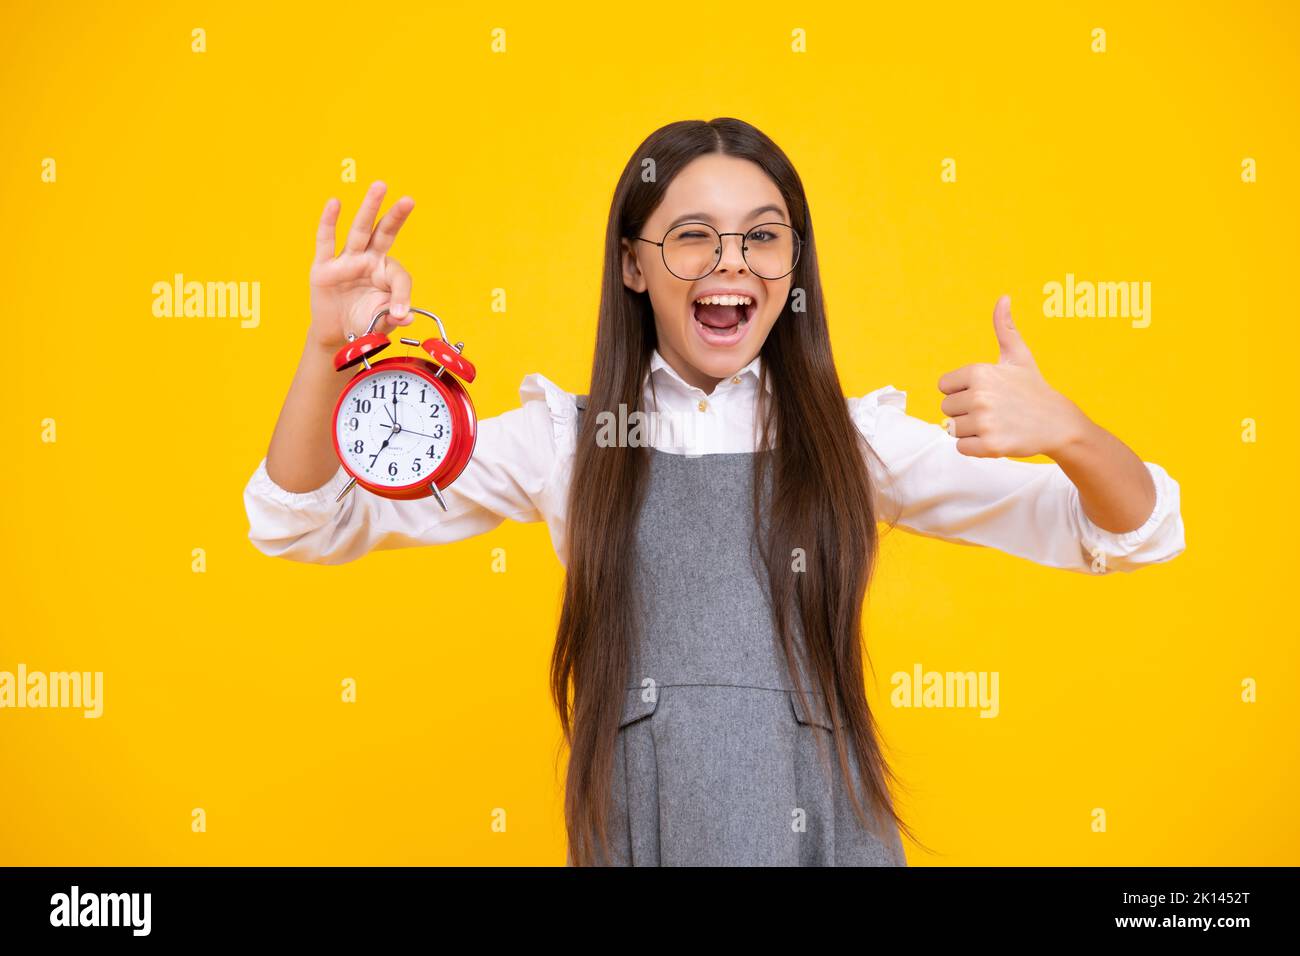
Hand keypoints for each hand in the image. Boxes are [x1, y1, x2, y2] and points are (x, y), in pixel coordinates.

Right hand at [307, 180, 416, 351]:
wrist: (336, 334)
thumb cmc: (363, 322)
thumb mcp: (381, 322)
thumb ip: (394, 318)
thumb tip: (406, 317)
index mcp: (385, 272)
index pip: (399, 275)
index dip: (402, 294)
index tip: (400, 314)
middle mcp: (368, 261)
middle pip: (383, 234)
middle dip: (395, 217)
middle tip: (408, 200)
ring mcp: (346, 261)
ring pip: (359, 230)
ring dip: (370, 209)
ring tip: (380, 187)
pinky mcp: (323, 267)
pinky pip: (326, 241)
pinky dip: (329, 222)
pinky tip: (334, 203)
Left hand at [937, 295, 1090, 458]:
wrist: (1058, 423)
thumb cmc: (1033, 389)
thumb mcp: (1019, 356)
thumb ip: (1004, 328)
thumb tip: (1003, 298)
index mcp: (979, 372)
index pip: (944, 386)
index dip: (960, 391)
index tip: (983, 392)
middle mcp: (979, 395)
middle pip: (946, 409)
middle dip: (965, 411)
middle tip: (992, 410)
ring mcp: (984, 421)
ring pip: (952, 429)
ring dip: (970, 430)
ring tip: (995, 423)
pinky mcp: (989, 445)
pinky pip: (961, 447)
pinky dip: (975, 447)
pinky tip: (996, 437)